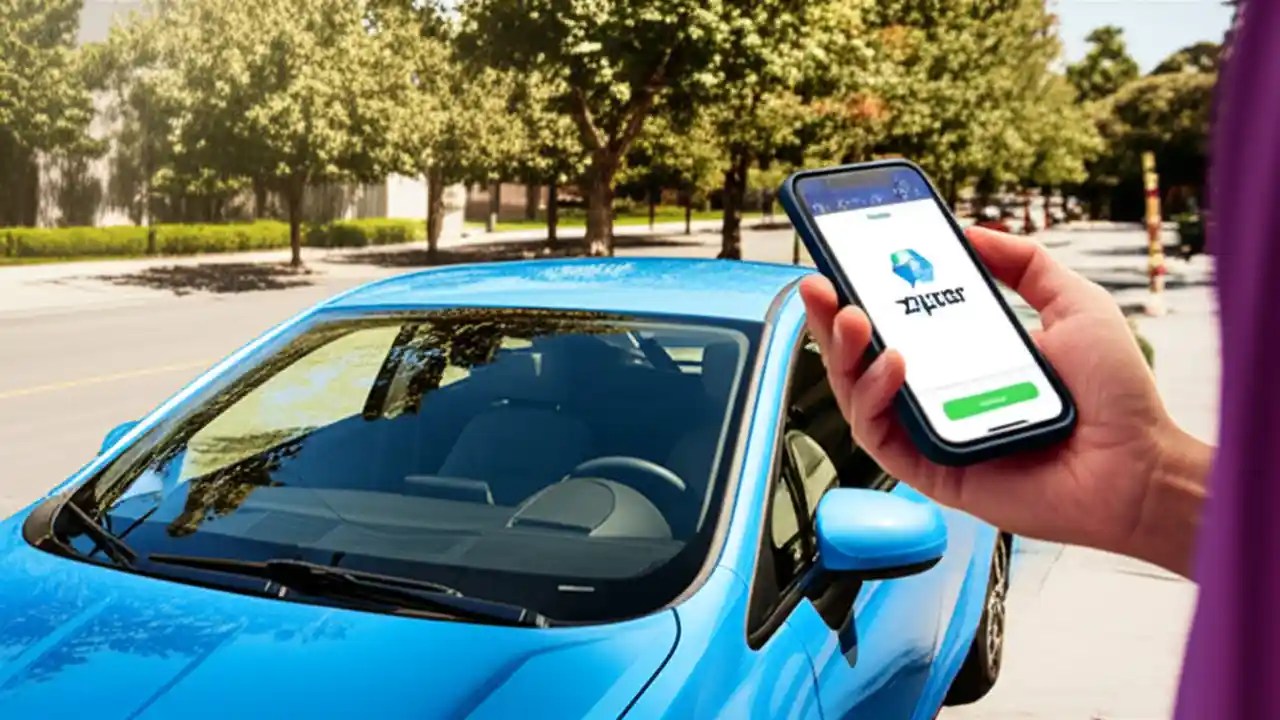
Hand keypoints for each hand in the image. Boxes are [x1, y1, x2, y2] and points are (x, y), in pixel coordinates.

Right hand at [800, 226, 1210, 574]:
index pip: (894, 323)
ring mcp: (930, 433)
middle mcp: (937, 395)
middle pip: (859, 358)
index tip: (840, 258)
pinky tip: (894, 363)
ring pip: (857, 395)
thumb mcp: (1072, 303)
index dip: (859, 292)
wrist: (1138, 461)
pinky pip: (879, 436)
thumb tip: (972, 232)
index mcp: (961, 357)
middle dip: (830, 318)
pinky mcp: (930, 472)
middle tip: (820, 283)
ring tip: (852, 316)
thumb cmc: (1114, 395)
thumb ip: (1024, 263)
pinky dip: (875, 397)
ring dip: (844, 354)